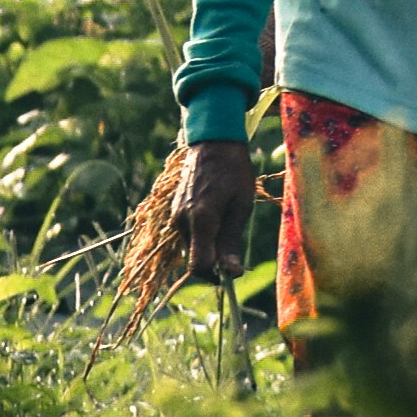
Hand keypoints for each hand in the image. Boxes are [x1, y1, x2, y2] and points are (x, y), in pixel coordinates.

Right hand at [170, 136, 257, 280]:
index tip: (233, 269)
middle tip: (234, 248)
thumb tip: (232, 274)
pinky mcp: (174, 211)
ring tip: (227, 225)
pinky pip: (188, 235)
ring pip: (191, 248)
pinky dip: (201, 236)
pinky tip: (217, 218)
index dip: (216, 274)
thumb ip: (231, 241)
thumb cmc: (234, 171)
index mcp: (200, 219)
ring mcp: (175, 215)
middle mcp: (181, 220)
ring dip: (208, 248)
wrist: (213, 141)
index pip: (198, 266)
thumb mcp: (241, 205)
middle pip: (194, 260)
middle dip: (213, 263)